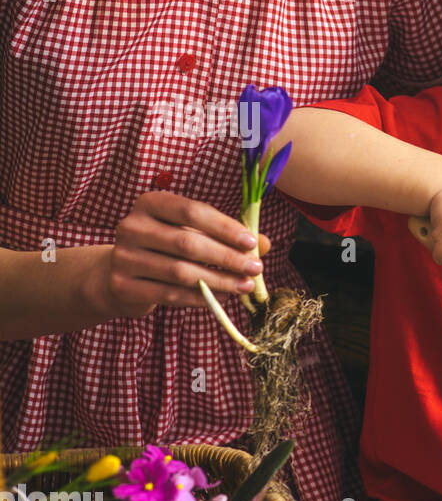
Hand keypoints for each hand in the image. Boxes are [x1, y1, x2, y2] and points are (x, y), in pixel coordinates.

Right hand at [88, 191, 270, 318]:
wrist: (118, 272)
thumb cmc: (165, 246)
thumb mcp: (192, 232)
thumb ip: (226, 234)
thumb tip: (264, 243)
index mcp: (150, 203)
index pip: (192, 211)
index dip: (224, 227)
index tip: (251, 242)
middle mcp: (131, 226)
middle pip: (187, 243)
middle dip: (227, 258)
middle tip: (256, 268)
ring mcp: (123, 257)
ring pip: (181, 272)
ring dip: (219, 281)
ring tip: (245, 285)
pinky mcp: (122, 286)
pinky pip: (170, 294)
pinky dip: (200, 298)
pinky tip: (222, 298)